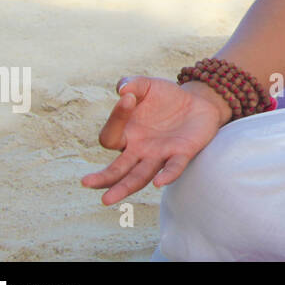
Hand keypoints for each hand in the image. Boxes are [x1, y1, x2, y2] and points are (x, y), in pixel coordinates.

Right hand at [79, 76, 223, 205]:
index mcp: (126, 135)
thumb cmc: (166, 97)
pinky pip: (173, 168)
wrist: (199, 102)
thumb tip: (122, 89)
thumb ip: (133, 84)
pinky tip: (159, 183)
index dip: (116, 118)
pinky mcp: (182, 154)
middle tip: (85, 183)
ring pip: (139, 176)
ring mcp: (159, 155)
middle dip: (102, 178)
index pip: (111, 136)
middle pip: (117, 169)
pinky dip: (167, 175)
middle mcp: (139, 151)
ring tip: (107, 200)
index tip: (128, 98)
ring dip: (125, 187)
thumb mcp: (148, 86)